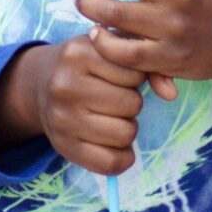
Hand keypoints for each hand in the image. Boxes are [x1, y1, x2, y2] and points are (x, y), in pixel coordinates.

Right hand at [0, 34, 144, 175]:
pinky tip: (114, 145)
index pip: (135, 73)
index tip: (119, 76)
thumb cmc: (88, 63)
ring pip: (125, 134)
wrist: (41, 82)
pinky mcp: (63, 147)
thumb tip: (171, 93)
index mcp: (79, 53)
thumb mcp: (112, 47)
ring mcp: (62, 118)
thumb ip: (147, 62)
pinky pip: (111, 163)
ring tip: (111, 117)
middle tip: (115, 99)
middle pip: (131, 105)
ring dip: (127, 128)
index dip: (136, 78)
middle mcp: (65, 85)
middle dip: (132, 103)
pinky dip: (122, 157)